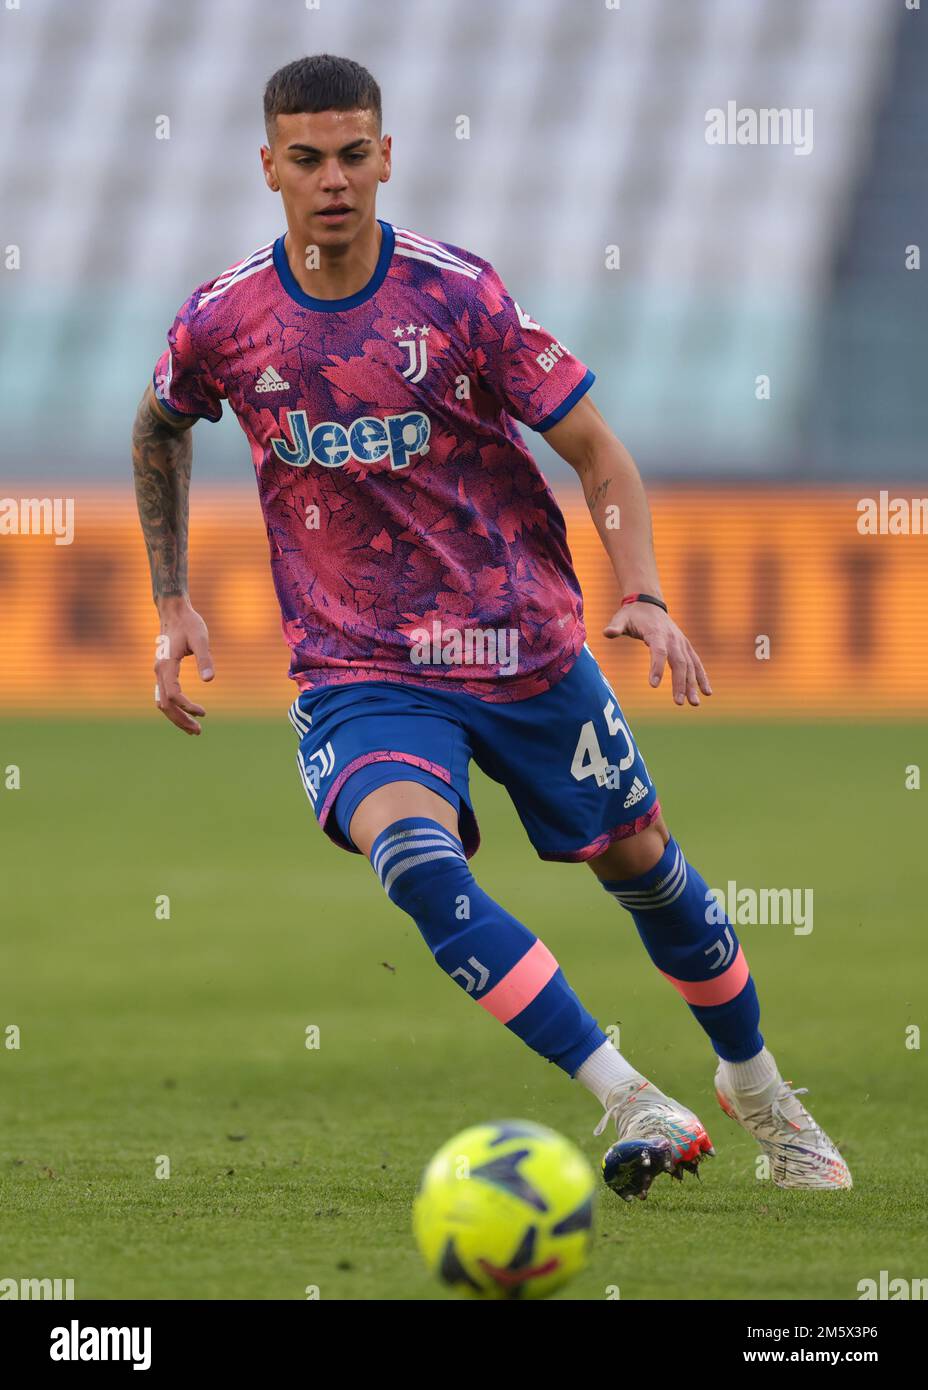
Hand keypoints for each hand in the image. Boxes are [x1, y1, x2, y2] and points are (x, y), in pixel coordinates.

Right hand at [154, 597, 214, 733]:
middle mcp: (158, 671)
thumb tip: (209, 680)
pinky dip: (174, 708)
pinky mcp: (162, 672)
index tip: (203, 713)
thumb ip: (205, 658)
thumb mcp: (201, 639)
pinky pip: (164, 695)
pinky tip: (186, 714)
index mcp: (166, 665)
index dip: (187, 706)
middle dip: (180, 719)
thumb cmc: (189, 623)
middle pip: (165, 704)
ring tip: (194, 729)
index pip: (173, 694)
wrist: (174, 612)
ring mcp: (158, 672)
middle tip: (198, 731)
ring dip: (176, 717)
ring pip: (162, 702)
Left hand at [604, 602, 710, 706]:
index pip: (658, 651)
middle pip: (679, 662)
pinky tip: (707, 693)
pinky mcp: (685, 647)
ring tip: (694, 704)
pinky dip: (702, 677)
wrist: (649, 602)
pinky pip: (696, 663)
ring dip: (693, 685)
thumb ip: (615, 627)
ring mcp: (681, 643)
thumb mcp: (621, 618)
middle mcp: (673, 638)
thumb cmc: (632, 614)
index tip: (653, 685)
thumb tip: (607, 632)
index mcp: (656, 633)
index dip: (656, 667)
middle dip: (680, 683)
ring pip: (690, 665)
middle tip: (679, 702)